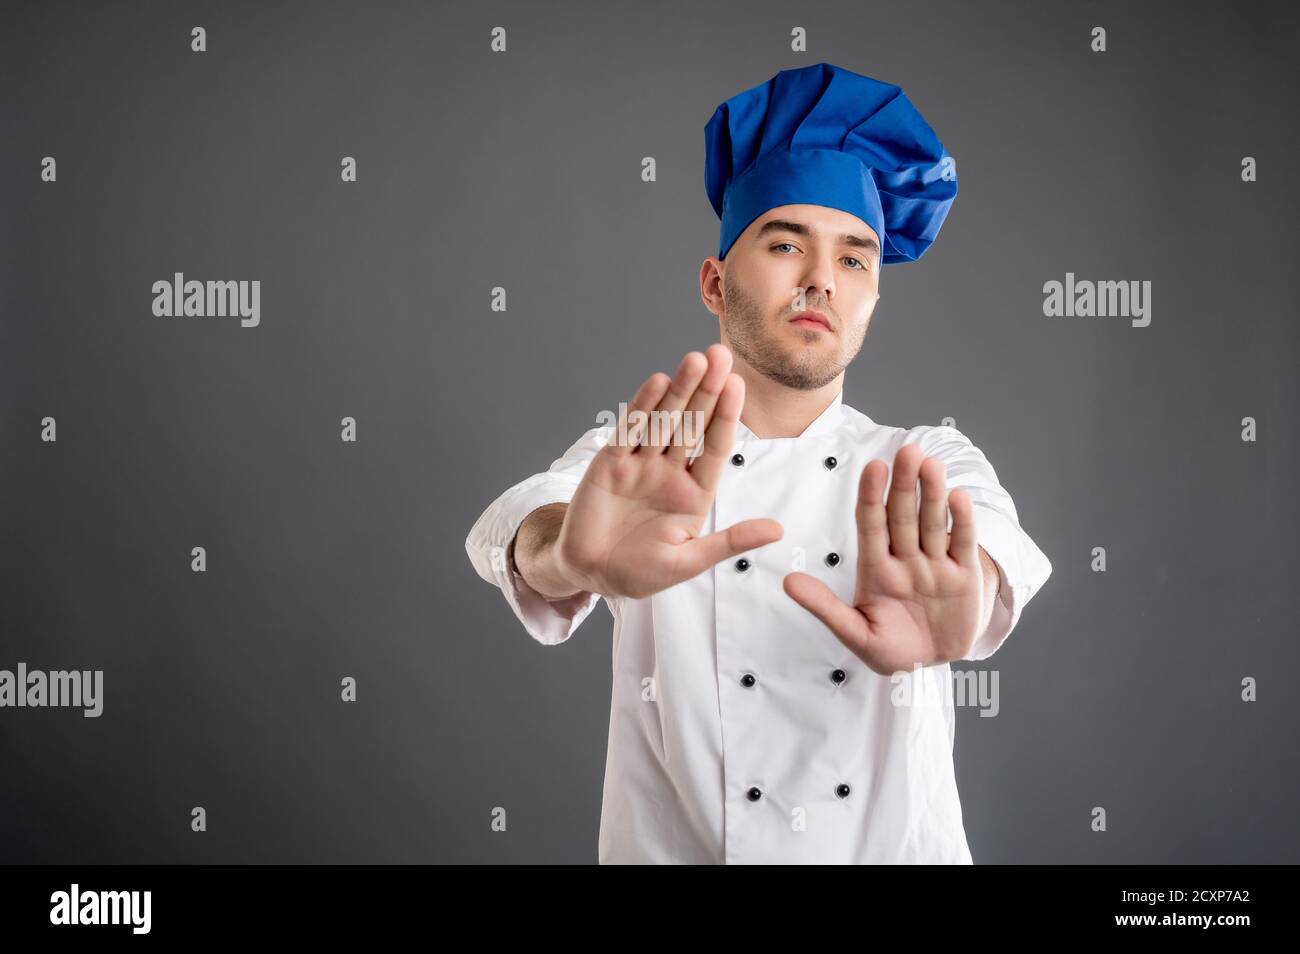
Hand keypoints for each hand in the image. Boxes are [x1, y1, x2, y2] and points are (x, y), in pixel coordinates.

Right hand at [555, 343, 783, 598]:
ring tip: (695, 360)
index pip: (714, 446)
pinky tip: (658, 383)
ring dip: (679, 389)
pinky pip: (629, 431)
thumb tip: (778, 531)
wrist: (591, 574)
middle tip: (721, 354)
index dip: (726, 416)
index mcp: (694, 492)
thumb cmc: (641, 573)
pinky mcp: (611, 463)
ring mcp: (640, 464)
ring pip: (663, 420)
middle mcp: (670, 471)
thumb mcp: (689, 561)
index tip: (738, 385)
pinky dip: (642, 407)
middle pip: (692, 424)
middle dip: (707, 390)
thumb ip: (730, 542)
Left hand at [783, 443, 985, 673]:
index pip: (872, 526)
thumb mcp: (855, 633)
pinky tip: (959, 497)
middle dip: (904, 485)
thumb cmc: (888, 648)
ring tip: (931, 465)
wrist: (928, 668)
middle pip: (904, 517)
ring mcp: (936, 566)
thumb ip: (825, 608)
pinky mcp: (964, 578)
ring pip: (933, 524)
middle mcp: (906, 560)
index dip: (871, 497)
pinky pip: (962, 545)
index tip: (872, 467)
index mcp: (876, 569)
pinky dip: (962, 522)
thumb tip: (787, 582)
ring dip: (933, 494)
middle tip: (907, 450)